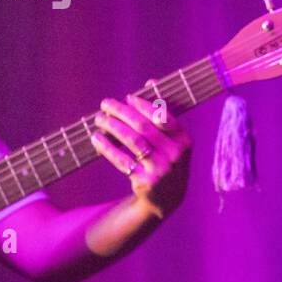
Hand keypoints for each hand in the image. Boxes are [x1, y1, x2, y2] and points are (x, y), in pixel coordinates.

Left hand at [90, 83, 192, 219]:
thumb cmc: (167, 160)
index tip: (128, 97)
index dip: (145, 105)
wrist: (166, 199)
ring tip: (99, 118)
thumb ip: (163, 112)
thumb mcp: (172, 139)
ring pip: (132, 141)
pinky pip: (122, 161)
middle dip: (122, 112)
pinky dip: (107, 148)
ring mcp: (161, 170)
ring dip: (112, 127)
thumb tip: (151, 81)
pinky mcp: (145, 182)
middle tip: (106, 104)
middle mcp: (175, 155)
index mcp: (184, 141)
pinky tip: (96, 138)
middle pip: (144, 127)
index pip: (164, 117)